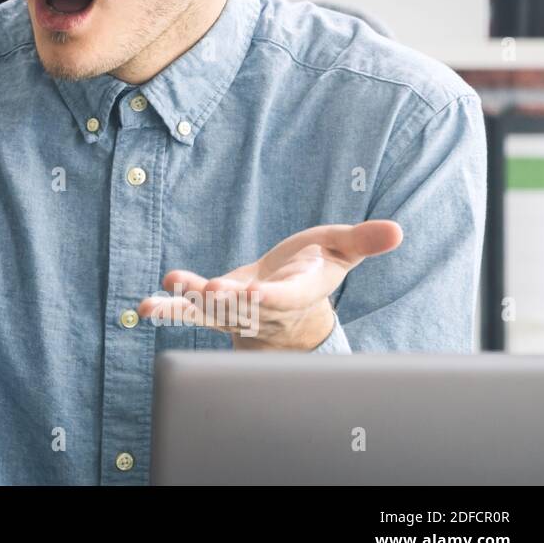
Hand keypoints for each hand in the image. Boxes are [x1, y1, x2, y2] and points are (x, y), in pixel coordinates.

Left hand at [136, 220, 402, 349]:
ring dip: (187, 303)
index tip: (255, 293)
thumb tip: (397, 230)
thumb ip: (364, 241)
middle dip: (225, 300)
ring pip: (211, 312)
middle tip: (208, 291)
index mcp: (298, 293)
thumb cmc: (316, 267)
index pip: (285, 298)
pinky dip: (169, 308)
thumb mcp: (341, 250)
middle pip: (244, 307)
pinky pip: (189, 312)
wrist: (291, 304)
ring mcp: (235, 311)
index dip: (270, 298)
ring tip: (165, 293)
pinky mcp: (213, 307)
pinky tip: (146, 307)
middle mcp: (263, 309)